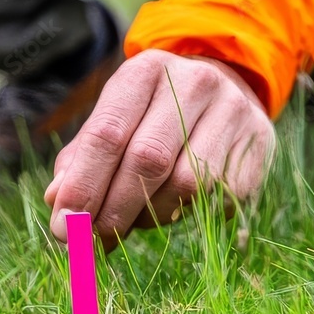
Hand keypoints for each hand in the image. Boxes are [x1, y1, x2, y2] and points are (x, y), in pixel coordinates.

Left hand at [44, 50, 274, 250]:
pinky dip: (186, 216)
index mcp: (145, 70)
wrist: (226, 88)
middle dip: (113, 211)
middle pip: (147, 161)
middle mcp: (193, 83)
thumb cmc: (151, 113)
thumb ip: (81, 159)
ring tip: (132, 221)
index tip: (63, 227)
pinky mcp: (256, 145)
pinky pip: (217, 199)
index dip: (83, 185)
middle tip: (90, 243)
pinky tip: (170, 210)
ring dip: (149, 217)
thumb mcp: (113, 119)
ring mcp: (232, 112)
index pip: (107, 133)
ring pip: (186, 185)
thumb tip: (58, 204)